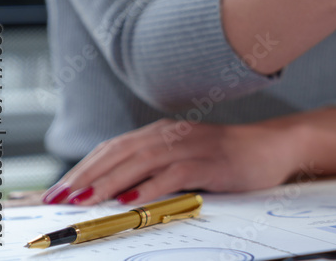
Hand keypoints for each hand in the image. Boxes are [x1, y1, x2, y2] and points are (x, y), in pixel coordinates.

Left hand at [40, 109, 335, 205]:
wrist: (277, 146)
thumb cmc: (230, 159)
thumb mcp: (188, 160)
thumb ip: (157, 169)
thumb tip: (116, 192)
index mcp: (165, 132)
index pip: (115, 147)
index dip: (84, 167)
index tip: (58, 191)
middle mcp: (174, 134)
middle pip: (121, 152)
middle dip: (87, 176)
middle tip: (60, 199)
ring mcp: (193, 145)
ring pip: (141, 161)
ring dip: (109, 182)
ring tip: (85, 201)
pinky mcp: (211, 161)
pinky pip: (174, 173)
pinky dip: (148, 187)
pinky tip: (129, 202)